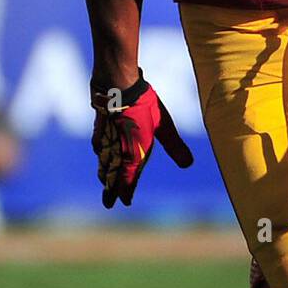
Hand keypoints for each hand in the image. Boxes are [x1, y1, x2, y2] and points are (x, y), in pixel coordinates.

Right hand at [91, 74, 192, 207]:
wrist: (117, 84)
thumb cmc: (142, 104)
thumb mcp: (163, 125)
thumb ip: (174, 145)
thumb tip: (188, 164)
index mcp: (133, 154)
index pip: (128, 180)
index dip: (126, 192)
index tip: (125, 203)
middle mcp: (117, 151)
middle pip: (112, 175)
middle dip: (110, 189)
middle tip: (107, 203)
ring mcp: (105, 140)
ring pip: (103, 162)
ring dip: (104, 174)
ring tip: (103, 181)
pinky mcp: (99, 128)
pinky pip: (98, 147)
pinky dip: (100, 155)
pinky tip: (98, 153)